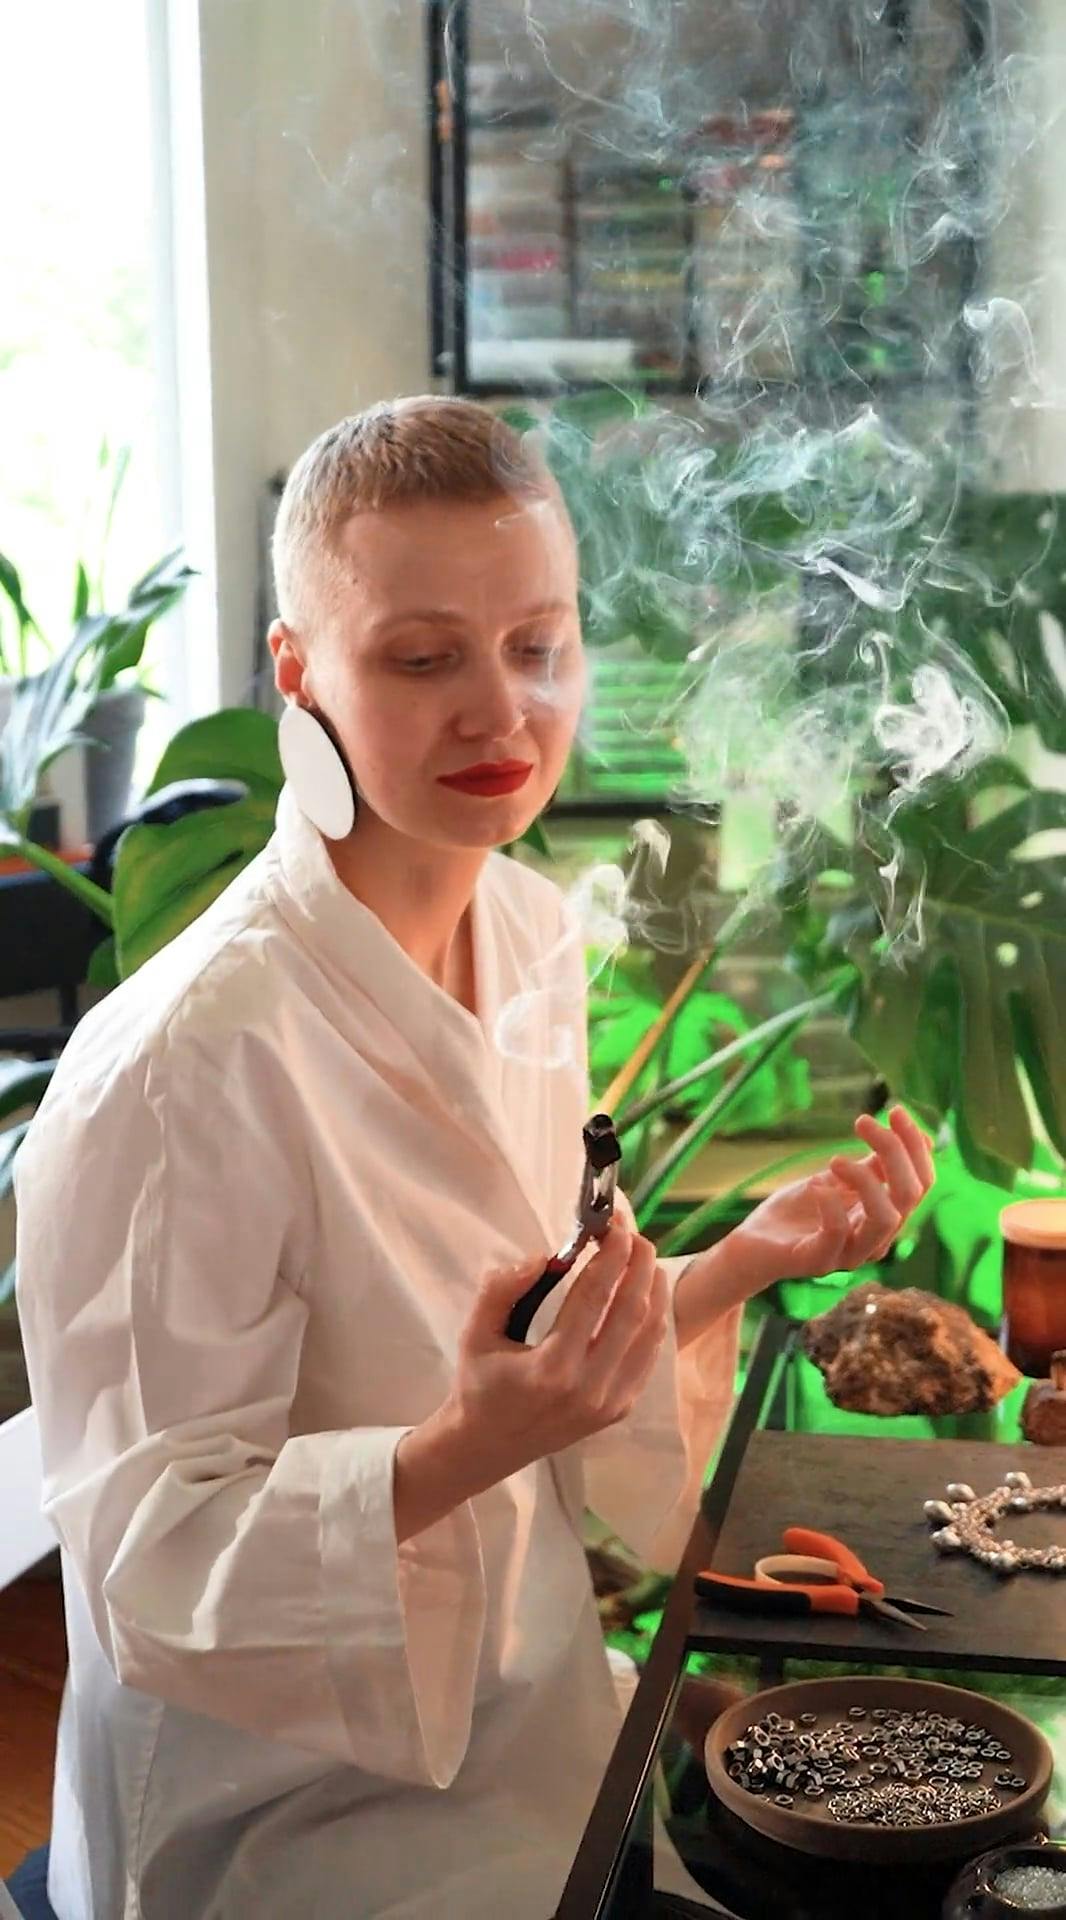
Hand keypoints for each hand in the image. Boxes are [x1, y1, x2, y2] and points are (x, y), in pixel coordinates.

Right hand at [448, 1217, 670, 1483]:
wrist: (488, 1446)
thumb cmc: (479, 1384)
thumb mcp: (475, 1332)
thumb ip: (502, 1288)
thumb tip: (545, 1256)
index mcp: (551, 1367)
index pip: (594, 1296)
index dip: (611, 1255)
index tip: (615, 1225)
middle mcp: (588, 1387)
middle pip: (631, 1310)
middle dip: (638, 1263)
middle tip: (633, 1233)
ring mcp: (610, 1402)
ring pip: (649, 1333)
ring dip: (652, 1289)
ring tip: (643, 1258)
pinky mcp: (619, 1410)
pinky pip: (647, 1357)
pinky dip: (652, 1320)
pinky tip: (645, 1296)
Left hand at [731, 1105, 935, 1288]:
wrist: (754, 1245)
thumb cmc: (800, 1211)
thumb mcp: (840, 1178)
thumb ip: (877, 1165)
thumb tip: (924, 1138)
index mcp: (884, 1216)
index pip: (921, 1184)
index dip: (915, 1146)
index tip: (895, 1110)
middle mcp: (875, 1239)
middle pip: (909, 1195)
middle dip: (894, 1151)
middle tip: (862, 1121)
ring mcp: (850, 1254)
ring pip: (885, 1218)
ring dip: (865, 1178)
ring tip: (835, 1159)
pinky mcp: (818, 1261)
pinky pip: (837, 1233)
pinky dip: (830, 1204)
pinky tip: (815, 1186)